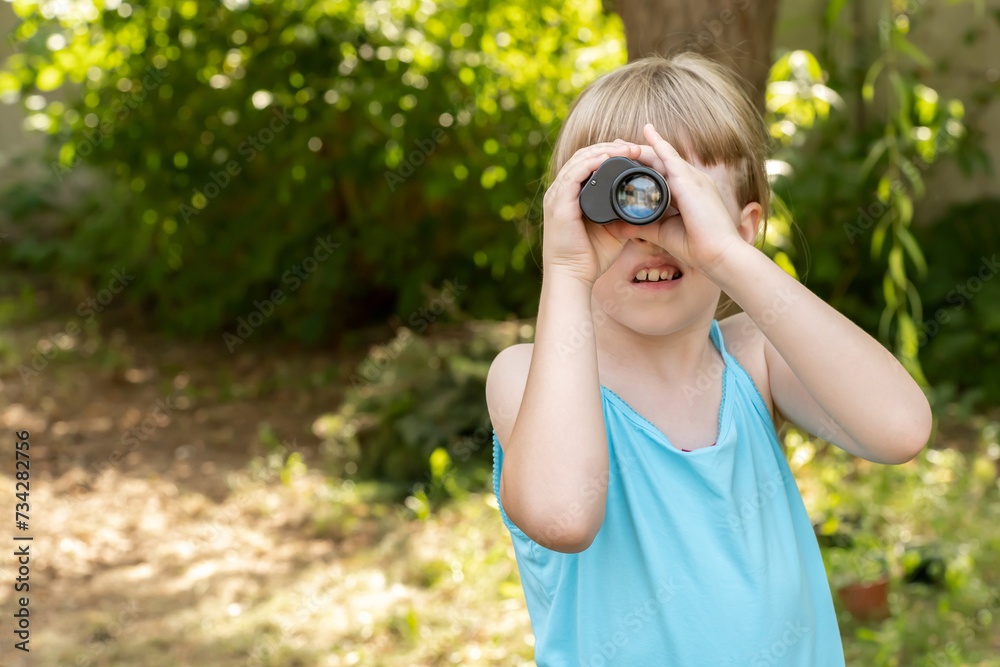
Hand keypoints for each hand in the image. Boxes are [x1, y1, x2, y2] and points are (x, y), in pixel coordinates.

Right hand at [541, 140, 643, 284]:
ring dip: (604, 151)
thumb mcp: (612, 231)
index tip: (632, 152)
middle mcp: (561, 191)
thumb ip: (623, 217)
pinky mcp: (558, 203)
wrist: (572, 276)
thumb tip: (644, 209)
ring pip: (579, 160)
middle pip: (584, 156)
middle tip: (633, 146)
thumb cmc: (589, 258)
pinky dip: (592, 162)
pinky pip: (574, 174)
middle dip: (609, 147)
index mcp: (571, 196)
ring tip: (627, 148)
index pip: (588, 163)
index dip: (608, 153)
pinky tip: (609, 158)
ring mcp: (557, 196)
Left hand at [629, 124, 746, 273]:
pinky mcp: (692, 181)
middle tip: (616, 145)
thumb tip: (618, 226)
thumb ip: (641, 225)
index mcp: (687, 192)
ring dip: (642, 148)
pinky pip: (672, 157)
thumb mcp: (662, 232)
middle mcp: (691, 181)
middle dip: (638, 152)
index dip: (642, 166)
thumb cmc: (698, 246)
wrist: (718, 255)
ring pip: (663, 156)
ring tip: (621, 142)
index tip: (621, 161)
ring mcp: (693, 178)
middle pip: (660, 161)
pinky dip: (659, 145)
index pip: (661, 173)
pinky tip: (647, 133)